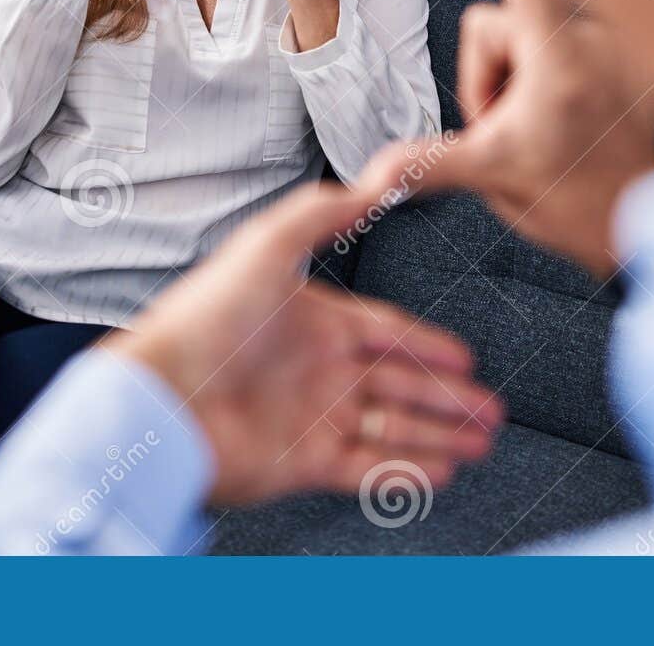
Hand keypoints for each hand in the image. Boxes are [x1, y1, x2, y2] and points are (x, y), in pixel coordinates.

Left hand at [103, 182, 503, 506]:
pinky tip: (439, 471)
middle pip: (397, 384)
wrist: (164, 397)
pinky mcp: (303, 462)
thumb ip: (319, 212)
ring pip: (391, 427)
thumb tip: (365, 183)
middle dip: (446, 396)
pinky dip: (406, 471)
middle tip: (489, 408)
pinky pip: (368, 468)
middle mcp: (315, 370)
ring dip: (437, 434)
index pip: (385, 332)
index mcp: (312, 321)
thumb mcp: (266, 245)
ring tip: (479, 441)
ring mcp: (311, 418)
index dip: (427, 345)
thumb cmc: (203, 319)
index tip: (465, 356)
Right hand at [353, 0, 653, 274]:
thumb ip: (428, 164)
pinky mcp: (626, 49)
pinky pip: (562, 35)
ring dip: (516, 72)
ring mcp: (614, 41)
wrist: (641, 224)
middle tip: (508, 127)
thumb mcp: (491, 174)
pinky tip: (564, 115)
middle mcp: (596, 38)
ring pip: (527, 28)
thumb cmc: (571, 201)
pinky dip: (547, 70)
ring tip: (538, 123)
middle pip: (499, 20)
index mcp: (562, 60)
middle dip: (489, 71)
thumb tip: (369, 177)